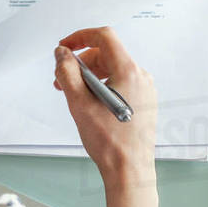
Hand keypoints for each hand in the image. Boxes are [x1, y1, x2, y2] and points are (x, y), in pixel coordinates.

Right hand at [53, 27, 156, 185]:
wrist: (129, 170)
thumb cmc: (109, 142)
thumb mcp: (79, 103)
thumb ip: (67, 73)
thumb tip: (62, 54)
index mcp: (129, 72)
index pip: (105, 37)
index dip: (81, 36)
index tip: (65, 46)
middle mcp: (141, 77)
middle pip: (107, 54)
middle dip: (82, 62)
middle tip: (62, 78)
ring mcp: (145, 90)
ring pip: (113, 69)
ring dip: (90, 75)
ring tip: (73, 93)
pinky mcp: (144, 102)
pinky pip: (121, 83)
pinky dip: (103, 85)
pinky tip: (89, 102)